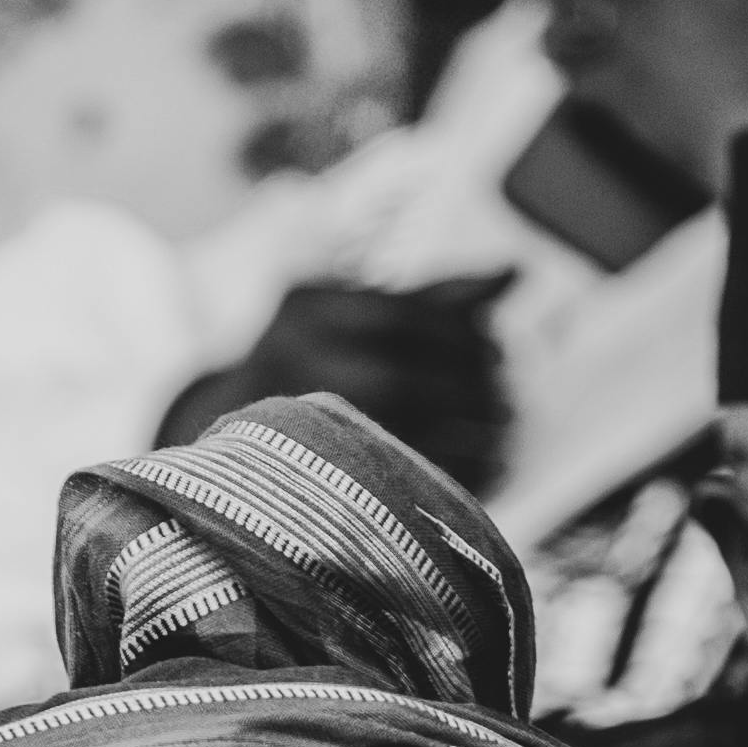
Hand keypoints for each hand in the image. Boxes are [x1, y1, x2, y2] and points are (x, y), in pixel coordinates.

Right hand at [158, 273, 517, 496]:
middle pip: (399, 376)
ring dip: (461, 436)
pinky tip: (474, 474)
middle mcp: (291, 357)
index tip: (499, 356)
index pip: (400, 316)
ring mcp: (289, 414)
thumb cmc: (318, 357)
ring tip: (501, 439)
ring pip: (393, 428)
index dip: (461, 338)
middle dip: (465, 393)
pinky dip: (438, 473)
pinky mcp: (300, 468)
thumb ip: (437, 297)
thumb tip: (515, 272)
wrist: (232, 420)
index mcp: (307, 306)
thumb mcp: (364, 311)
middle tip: (508, 404)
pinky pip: (385, 473)